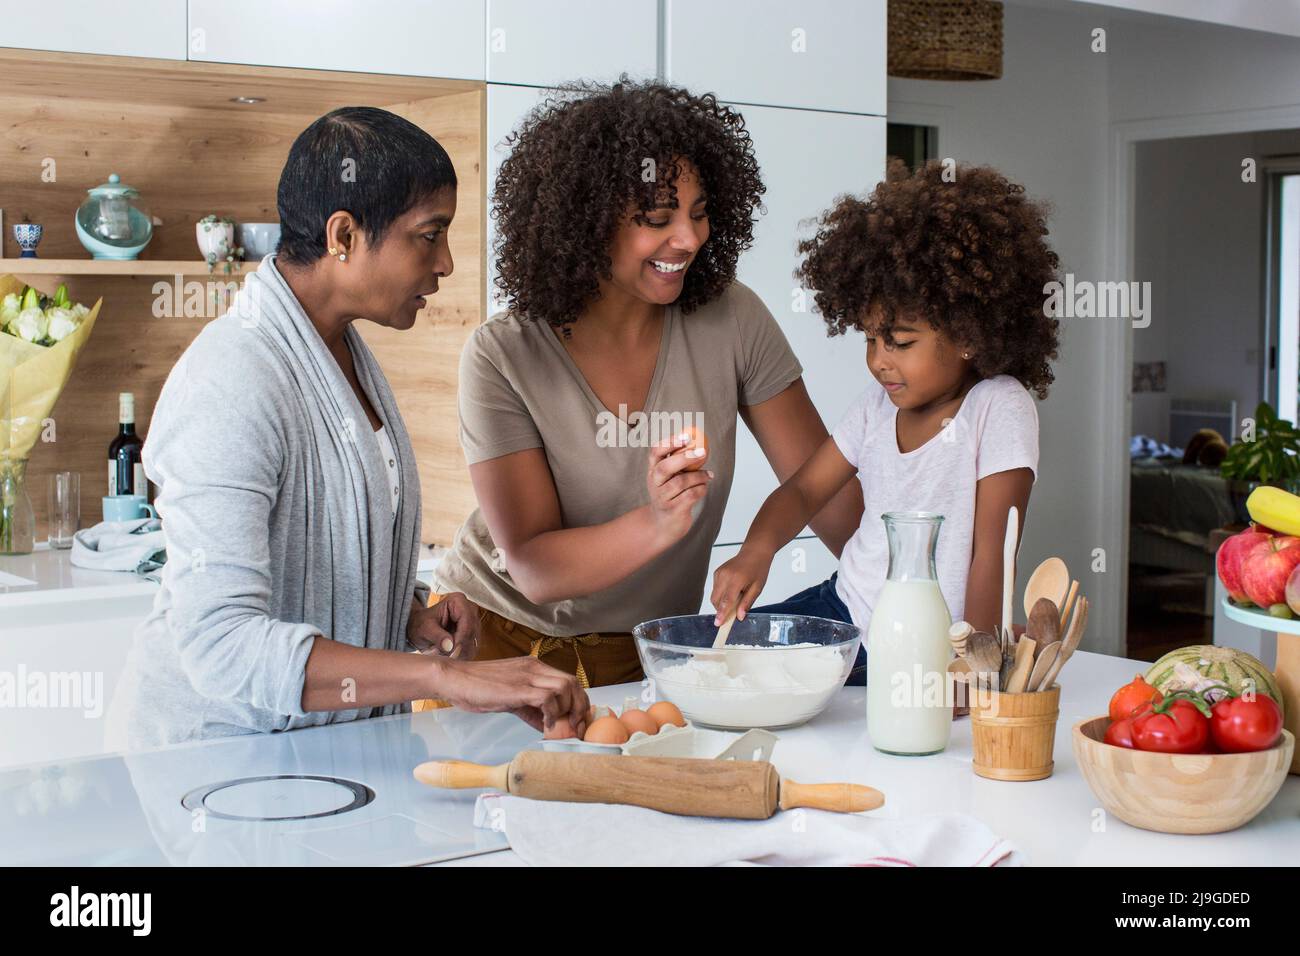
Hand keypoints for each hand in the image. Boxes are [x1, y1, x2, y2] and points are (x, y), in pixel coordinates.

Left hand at [408, 592, 479, 659]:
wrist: (419, 627)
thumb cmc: (421, 623)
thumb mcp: (425, 629)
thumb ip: (437, 636)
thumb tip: (449, 646)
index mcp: (458, 601)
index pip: (467, 622)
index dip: (460, 639)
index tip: (451, 651)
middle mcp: (469, 610)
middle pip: (472, 633)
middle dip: (459, 647)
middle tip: (445, 656)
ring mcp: (473, 622)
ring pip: (473, 642)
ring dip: (460, 653)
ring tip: (444, 655)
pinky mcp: (472, 634)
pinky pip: (471, 648)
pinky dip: (460, 655)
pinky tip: (449, 656)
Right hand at [427, 656, 589, 733]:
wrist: (454, 679)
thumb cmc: (478, 688)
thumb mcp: (511, 697)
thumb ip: (531, 709)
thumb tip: (549, 727)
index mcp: (534, 667)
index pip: (569, 680)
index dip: (579, 701)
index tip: (577, 721)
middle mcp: (535, 668)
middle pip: (573, 682)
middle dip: (580, 707)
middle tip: (575, 728)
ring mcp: (527, 676)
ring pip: (565, 687)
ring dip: (567, 710)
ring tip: (558, 727)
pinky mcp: (518, 688)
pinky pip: (547, 698)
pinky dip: (551, 714)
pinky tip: (544, 726)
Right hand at [645, 431, 711, 545]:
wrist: (663, 524)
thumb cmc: (671, 495)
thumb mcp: (670, 478)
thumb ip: (679, 463)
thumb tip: (700, 443)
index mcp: (652, 470)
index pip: (655, 452)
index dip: (670, 442)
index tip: (686, 436)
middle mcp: (654, 483)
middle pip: (665, 467)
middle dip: (685, 458)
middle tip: (702, 452)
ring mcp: (662, 498)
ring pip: (681, 482)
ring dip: (699, 476)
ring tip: (708, 475)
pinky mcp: (673, 510)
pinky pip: (690, 495)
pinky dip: (701, 489)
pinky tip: (704, 487)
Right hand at [710, 546, 772, 624]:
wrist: (754, 552)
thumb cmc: (758, 569)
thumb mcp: (757, 588)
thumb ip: (747, 602)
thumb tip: (739, 617)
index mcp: (737, 580)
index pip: (726, 600)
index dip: (722, 613)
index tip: (718, 623)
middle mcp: (725, 576)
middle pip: (716, 599)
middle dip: (721, 610)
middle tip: (731, 614)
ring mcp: (719, 573)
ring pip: (714, 595)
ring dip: (721, 602)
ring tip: (736, 597)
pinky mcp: (717, 573)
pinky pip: (715, 589)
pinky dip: (721, 594)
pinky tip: (732, 590)